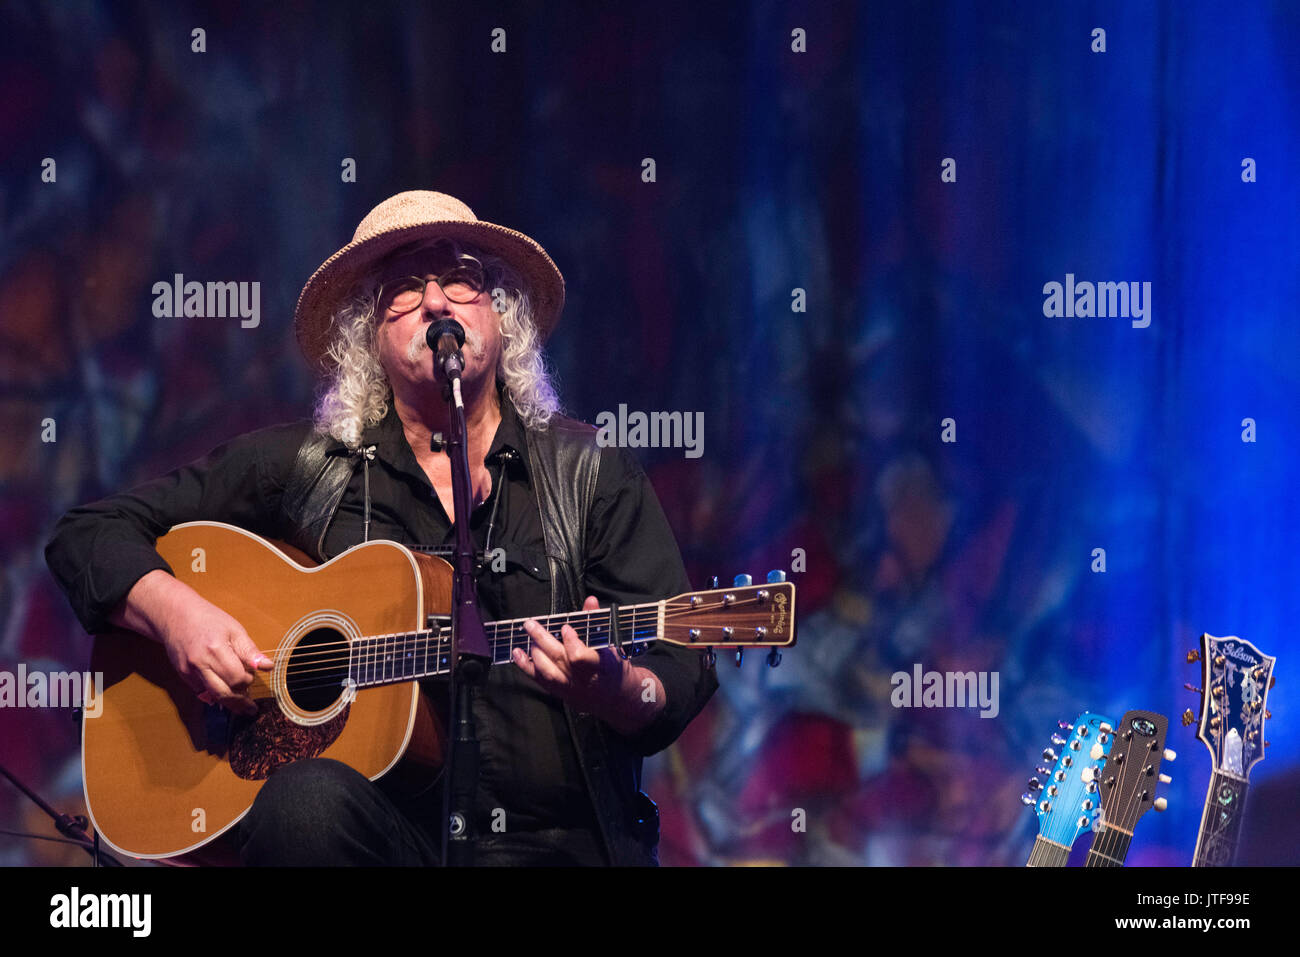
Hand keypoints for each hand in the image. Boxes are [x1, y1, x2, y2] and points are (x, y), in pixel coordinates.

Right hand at [115, 570, 272, 714]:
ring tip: (241, 705)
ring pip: (211, 696)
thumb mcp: (234, 629)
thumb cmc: (207, 619)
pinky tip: (224, 695)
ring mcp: (188, 671)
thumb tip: (267, 666)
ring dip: (228, 702)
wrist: (175, 615)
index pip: (236, 677)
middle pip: (223, 692)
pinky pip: (200, 691)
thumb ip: (249, 651)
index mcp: (215, 649)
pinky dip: (213, 695)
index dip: (247, 680)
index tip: (252, 676)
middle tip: (251, 707)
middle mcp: (199, 663)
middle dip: (240, 702)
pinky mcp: (182, 675)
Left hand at [512, 595, 665, 735]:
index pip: (581, 657)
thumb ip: (596, 621)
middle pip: (559, 659)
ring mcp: (570, 687)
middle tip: (531, 624)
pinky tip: (517, 653)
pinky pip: (540, 680)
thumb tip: (590, 600)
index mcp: (600, 666)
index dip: (572, 642)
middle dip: (542, 639)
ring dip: (535, 652)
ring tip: (528, 636)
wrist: (615, 698)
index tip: (565, 628)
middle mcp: (583, 679)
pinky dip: (526, 666)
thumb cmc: (613, 667)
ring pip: (547, 671)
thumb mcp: (610, 644)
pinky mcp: (560, 692)